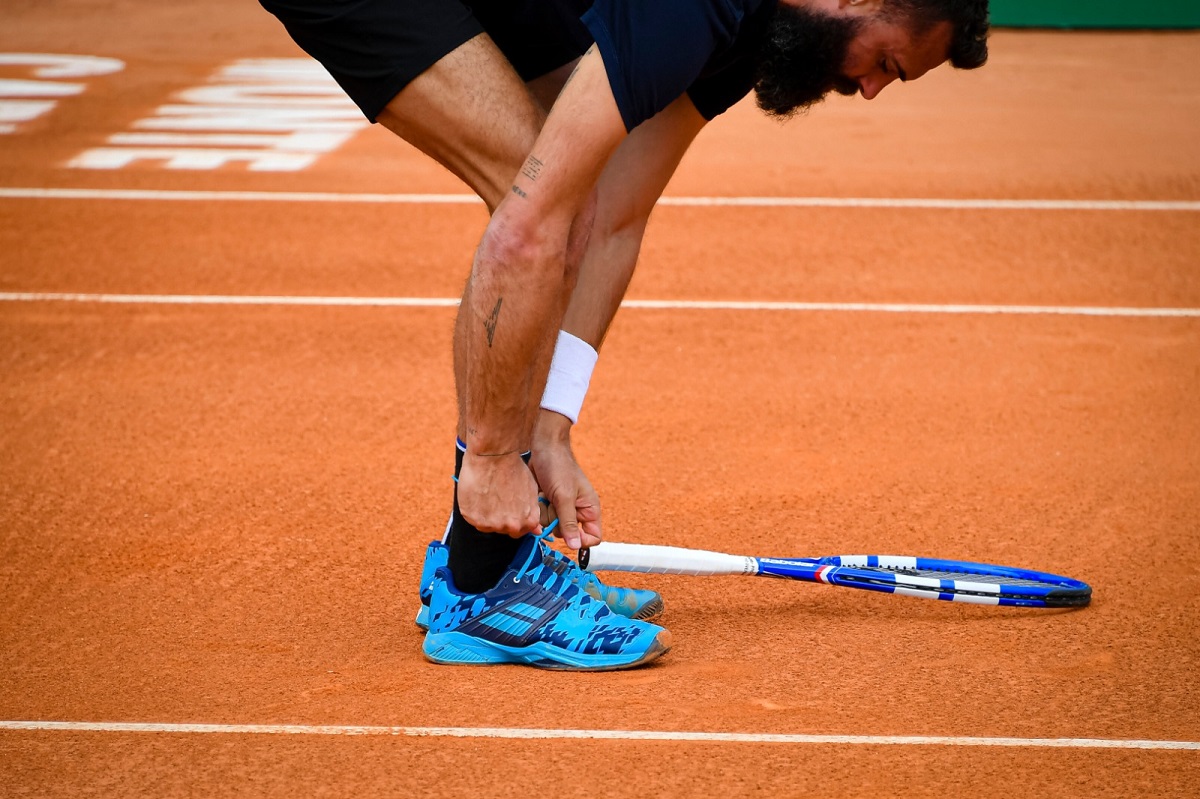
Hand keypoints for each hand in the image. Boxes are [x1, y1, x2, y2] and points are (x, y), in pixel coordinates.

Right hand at [456, 451, 541, 536]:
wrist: (494, 456)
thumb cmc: (513, 469)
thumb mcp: (531, 491)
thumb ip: (532, 513)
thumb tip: (537, 532)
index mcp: (528, 521)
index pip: (518, 531)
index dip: (512, 518)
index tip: (507, 506)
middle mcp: (511, 526)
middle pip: (502, 529)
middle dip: (499, 517)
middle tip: (496, 498)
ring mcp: (491, 524)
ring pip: (486, 525)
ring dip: (485, 514)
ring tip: (487, 493)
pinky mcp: (473, 518)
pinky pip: (472, 519)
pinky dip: (473, 509)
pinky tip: (478, 493)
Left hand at [529, 413, 601, 549]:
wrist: (543, 447)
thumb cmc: (559, 466)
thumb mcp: (564, 496)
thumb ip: (569, 522)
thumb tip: (576, 547)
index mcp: (589, 509)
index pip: (593, 537)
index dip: (581, 541)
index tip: (566, 534)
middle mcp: (577, 511)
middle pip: (567, 534)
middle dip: (556, 522)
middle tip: (553, 504)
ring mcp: (561, 508)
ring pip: (551, 526)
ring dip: (544, 513)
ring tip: (545, 495)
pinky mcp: (548, 504)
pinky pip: (541, 517)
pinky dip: (537, 508)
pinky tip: (538, 494)